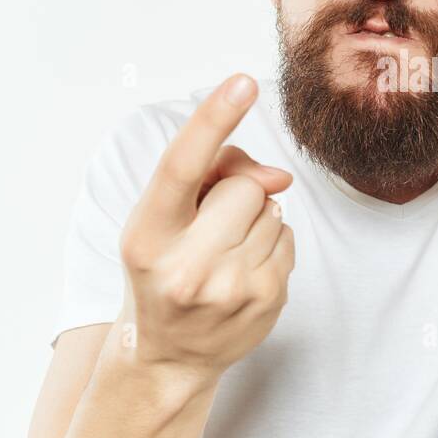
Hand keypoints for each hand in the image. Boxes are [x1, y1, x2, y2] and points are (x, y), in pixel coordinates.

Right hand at [116, 73, 295, 386]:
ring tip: (224, 251)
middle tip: (211, 226)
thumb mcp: (162, 219)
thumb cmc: (164, 268)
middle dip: (236, 193)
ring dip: (256, 219)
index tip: (242, 82)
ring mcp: (230, 289)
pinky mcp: (266, 301)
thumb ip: (211, 175)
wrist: (168, 355)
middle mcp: (185, 267)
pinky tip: (243, 269)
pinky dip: (272, 244)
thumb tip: (279, 175)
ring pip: (272, 209)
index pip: (182, 166)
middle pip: (244, 187)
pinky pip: (289, 237)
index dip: (213, 119)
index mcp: (147, 237)